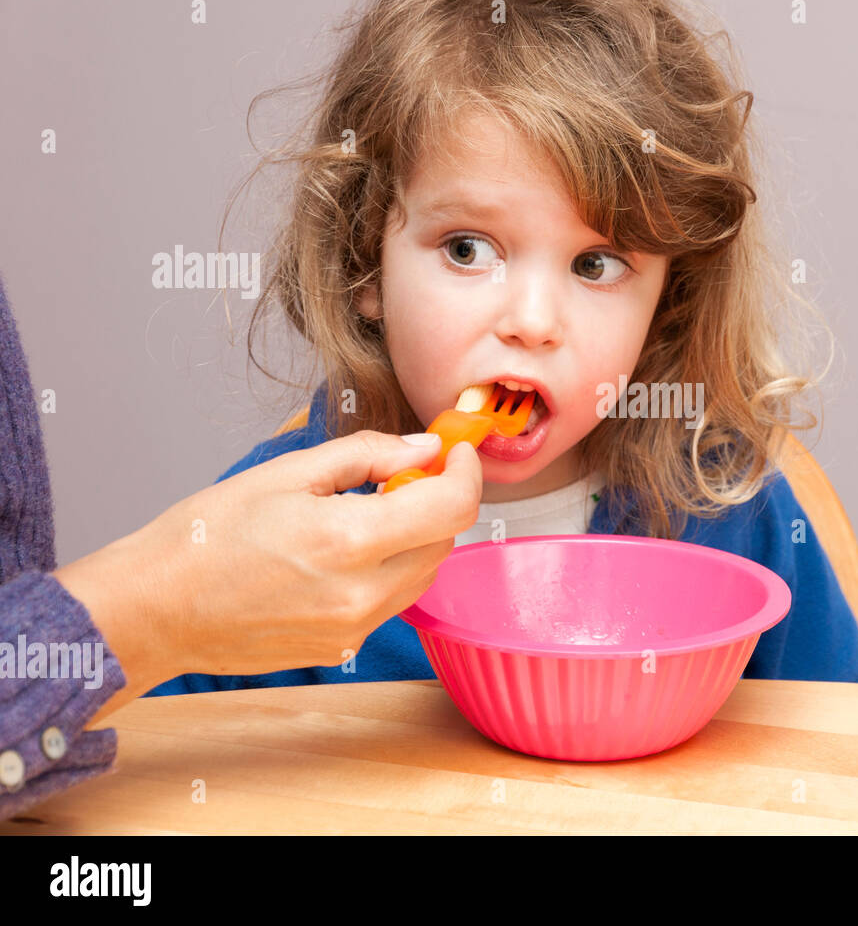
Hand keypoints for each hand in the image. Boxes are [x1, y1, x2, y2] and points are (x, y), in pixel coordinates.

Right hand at [54, 431, 480, 710]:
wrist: (154, 609)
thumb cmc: (206, 536)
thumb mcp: (286, 474)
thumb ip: (367, 456)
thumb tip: (423, 447)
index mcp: (348, 540)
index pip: (452, 506)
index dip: (466, 471)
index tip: (456, 451)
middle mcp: (362, 592)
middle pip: (444, 540)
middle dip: (437, 502)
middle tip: (401, 475)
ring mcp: (355, 627)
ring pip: (423, 573)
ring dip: (415, 537)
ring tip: (363, 514)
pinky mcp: (343, 647)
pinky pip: (393, 601)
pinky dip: (388, 569)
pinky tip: (343, 554)